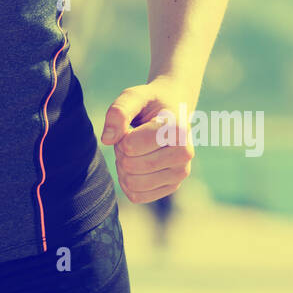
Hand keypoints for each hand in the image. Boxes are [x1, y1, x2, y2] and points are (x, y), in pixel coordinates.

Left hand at [100, 76, 195, 203]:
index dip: (122, 137)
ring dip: (123, 167)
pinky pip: (137, 196)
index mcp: (179, 130)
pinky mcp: (172, 186)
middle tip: (130, 138)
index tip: (132, 127)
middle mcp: (185, 154)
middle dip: (121, 151)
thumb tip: (107, 139)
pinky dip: (127, 182)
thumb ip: (118, 111)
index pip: (131, 146)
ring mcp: (180, 173)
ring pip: (132, 184)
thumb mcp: (133, 96)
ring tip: (133, 151)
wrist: (171, 110)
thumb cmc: (149, 103)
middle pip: (130, 166)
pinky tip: (135, 165)